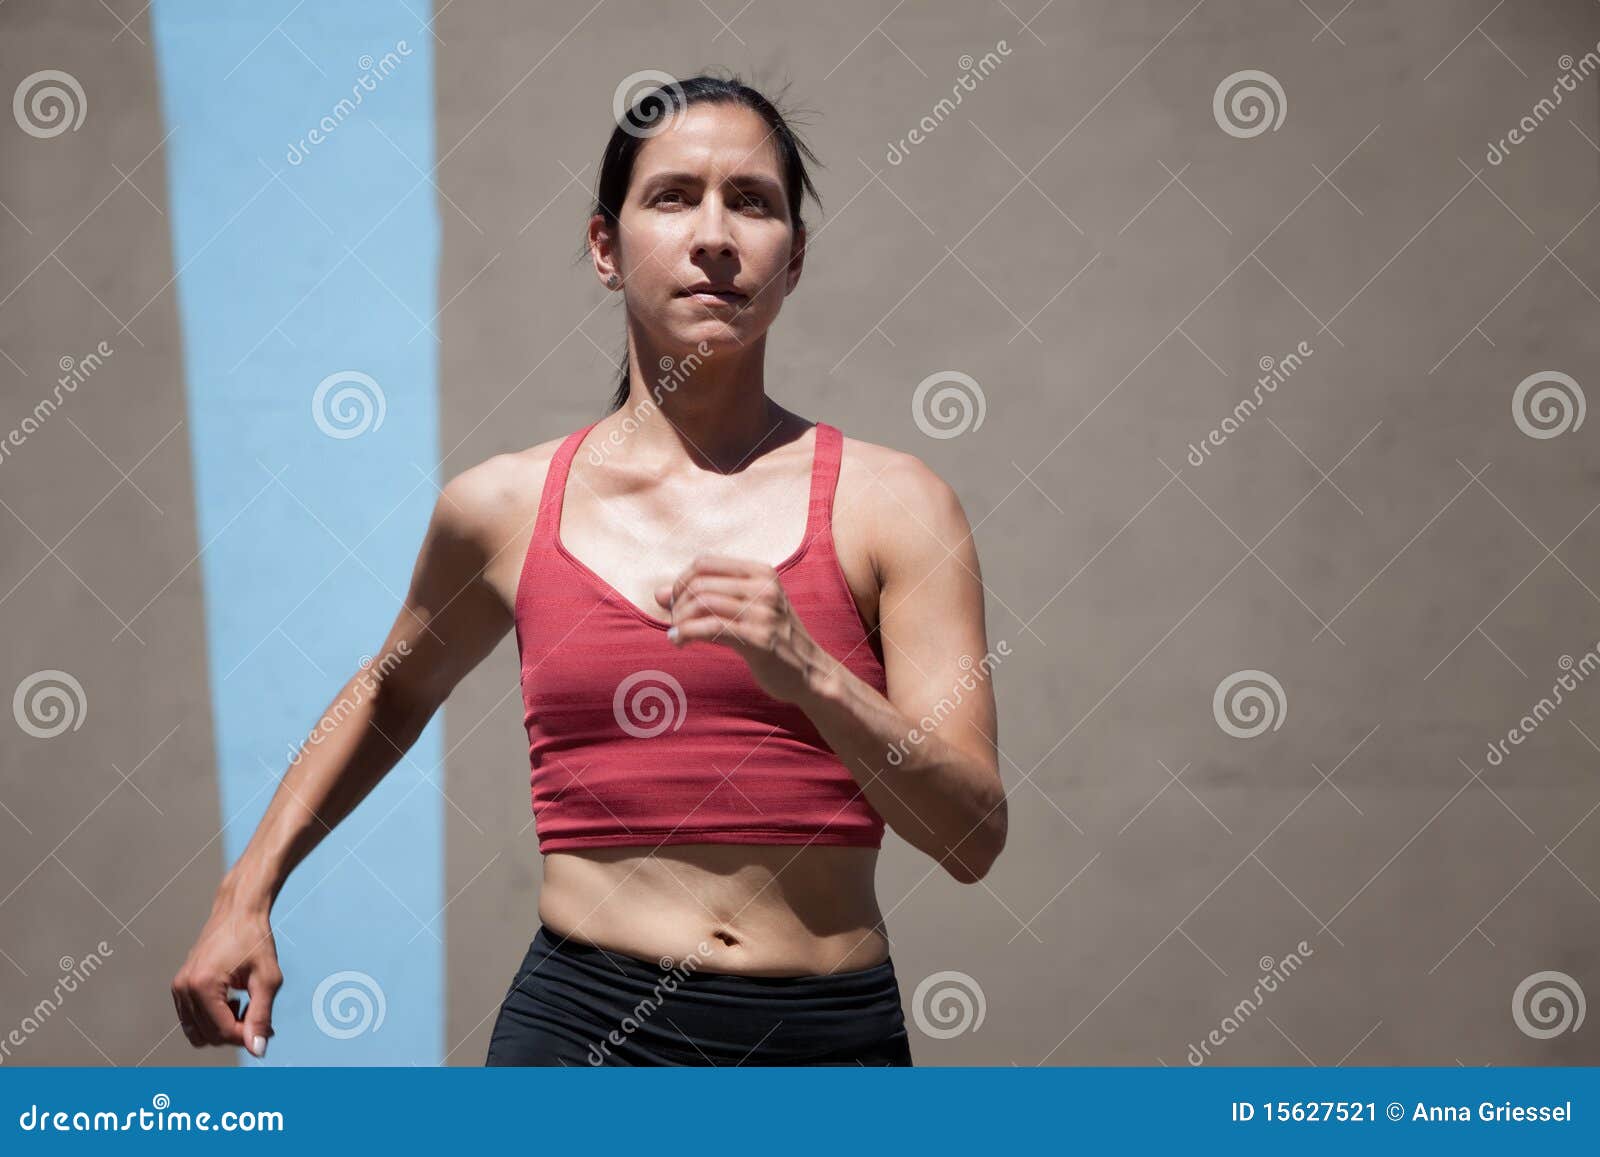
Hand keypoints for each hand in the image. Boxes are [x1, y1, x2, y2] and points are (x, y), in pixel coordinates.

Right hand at [171, 892, 280, 1056]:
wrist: (238, 912)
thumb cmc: (256, 940)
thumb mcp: (267, 979)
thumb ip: (261, 1016)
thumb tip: (257, 1050)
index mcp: (202, 986)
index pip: (221, 1032)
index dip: (246, 1036)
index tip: (267, 1029)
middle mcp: (184, 988)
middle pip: (208, 1036)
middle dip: (235, 1032)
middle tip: (257, 1013)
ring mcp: (178, 988)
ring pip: (197, 1032)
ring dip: (222, 1027)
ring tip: (243, 1004)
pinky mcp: (179, 987)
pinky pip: (192, 1020)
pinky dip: (212, 1018)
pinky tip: (231, 999)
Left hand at [655, 554, 827, 704]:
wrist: (810, 673)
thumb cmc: (772, 639)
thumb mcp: (743, 610)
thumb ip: (704, 597)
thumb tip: (659, 593)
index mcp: (761, 572)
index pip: (704, 563)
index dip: (681, 581)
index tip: (675, 603)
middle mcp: (764, 587)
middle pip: (699, 582)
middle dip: (677, 603)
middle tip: (674, 622)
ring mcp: (764, 612)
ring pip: (701, 603)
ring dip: (679, 620)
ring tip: (676, 634)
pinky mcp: (759, 639)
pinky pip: (710, 628)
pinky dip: (686, 633)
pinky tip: (680, 642)